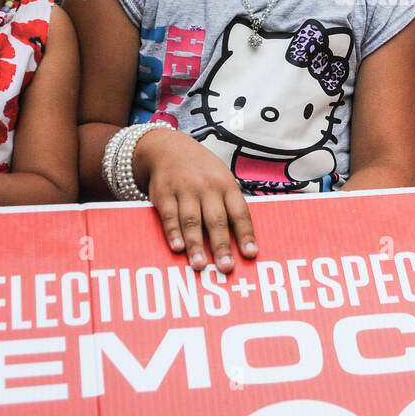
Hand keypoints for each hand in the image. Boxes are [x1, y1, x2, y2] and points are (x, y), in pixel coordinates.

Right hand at [135, 130, 256, 272]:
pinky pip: (169, 215)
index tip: (250, 254)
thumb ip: (229, 205)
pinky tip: (178, 248)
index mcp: (226, 185)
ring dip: (196, 244)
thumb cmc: (201, 171)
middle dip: (222, 245)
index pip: (240, 212)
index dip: (246, 234)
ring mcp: (185, 190)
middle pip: (217, 220)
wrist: (169, 147)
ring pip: (192, 220)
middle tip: (226, 268)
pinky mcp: (164, 193)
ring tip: (201, 266)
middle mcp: (207, 187)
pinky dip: (173, 232)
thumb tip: (242, 240)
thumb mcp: (221, 179)